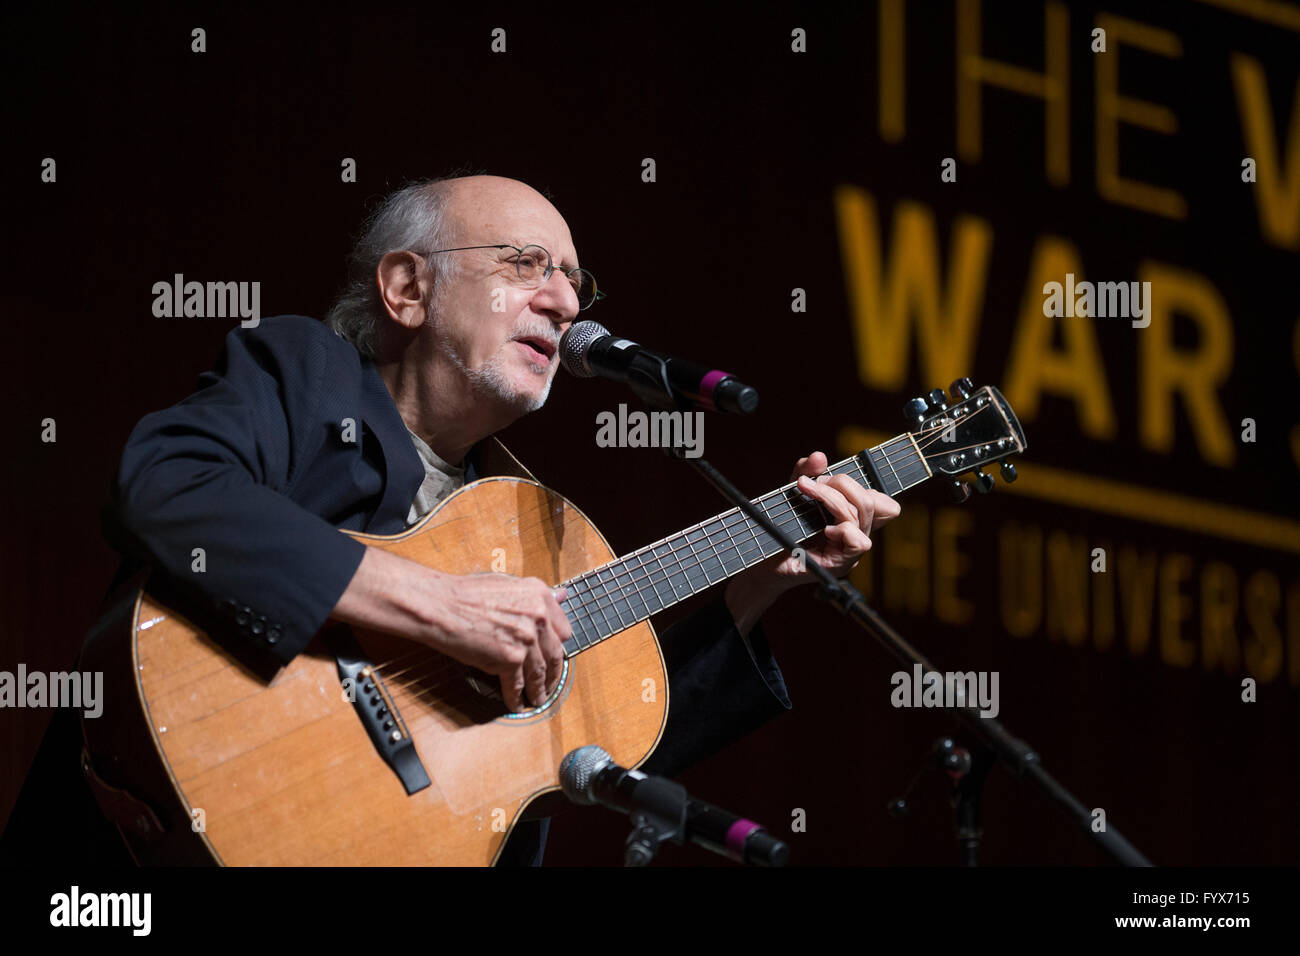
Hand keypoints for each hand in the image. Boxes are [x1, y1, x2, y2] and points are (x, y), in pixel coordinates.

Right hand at [422, 573, 571, 711]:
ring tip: (537, 699)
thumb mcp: (508, 584)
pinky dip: (516, 698)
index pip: (564, 630)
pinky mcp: (510, 659)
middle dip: (553, 674)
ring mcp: (526, 639)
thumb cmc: (467, 594)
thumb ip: (537, 596)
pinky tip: (516, 704)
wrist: (442, 606)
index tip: (554, 655)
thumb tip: (562, 595)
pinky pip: (517, 686)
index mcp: (540, 596)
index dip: (557, 646)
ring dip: (538, 690)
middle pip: (555, 655)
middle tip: (550, 683)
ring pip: (538, 674)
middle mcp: (538, 617)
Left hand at [736, 450, 900, 600]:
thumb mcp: (792, 493)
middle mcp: (855, 535)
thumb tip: (819, 457)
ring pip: (860, 516)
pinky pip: (860, 542)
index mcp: (852, 519)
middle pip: (871, 502)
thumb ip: (806, 472)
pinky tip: (823, 530)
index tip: (825, 479)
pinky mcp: (839, 565)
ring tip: (807, 493)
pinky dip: (842, 529)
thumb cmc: (779, 529)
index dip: (860, 485)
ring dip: (832, 498)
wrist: (761, 561)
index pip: (884, 503)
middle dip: (841, 484)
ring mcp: (849, 552)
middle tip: (811, 484)